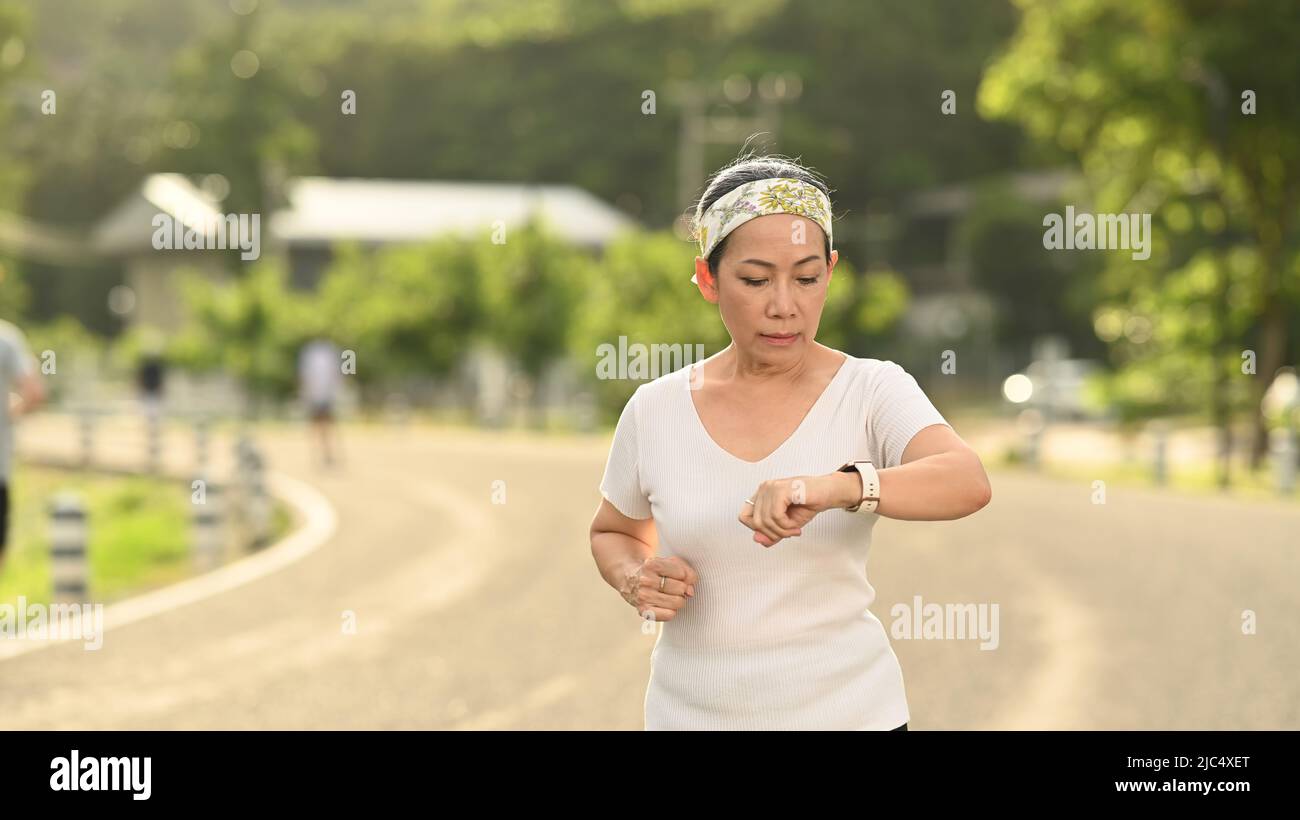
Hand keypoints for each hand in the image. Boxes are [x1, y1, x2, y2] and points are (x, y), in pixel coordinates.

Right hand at [618, 556, 697, 622]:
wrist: (629, 578)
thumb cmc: (653, 571)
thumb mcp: (668, 562)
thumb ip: (685, 571)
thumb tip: (690, 591)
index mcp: (652, 564)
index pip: (682, 573)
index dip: (685, 575)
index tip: (679, 576)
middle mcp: (645, 580)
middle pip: (681, 589)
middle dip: (682, 588)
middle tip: (674, 587)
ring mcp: (643, 596)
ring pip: (677, 602)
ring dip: (678, 600)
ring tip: (670, 595)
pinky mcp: (644, 611)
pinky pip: (669, 615)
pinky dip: (671, 611)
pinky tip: (666, 605)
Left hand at [738, 472, 858, 547]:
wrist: (828, 493)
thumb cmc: (808, 504)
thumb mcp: (786, 524)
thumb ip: (771, 532)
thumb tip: (757, 539)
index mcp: (762, 495)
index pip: (744, 517)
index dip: (758, 530)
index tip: (776, 533)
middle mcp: (764, 489)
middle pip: (755, 522)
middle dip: (773, 534)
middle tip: (790, 534)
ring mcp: (771, 487)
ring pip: (765, 521)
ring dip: (782, 531)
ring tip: (794, 530)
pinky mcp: (780, 490)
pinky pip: (776, 516)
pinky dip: (786, 526)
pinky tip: (796, 526)